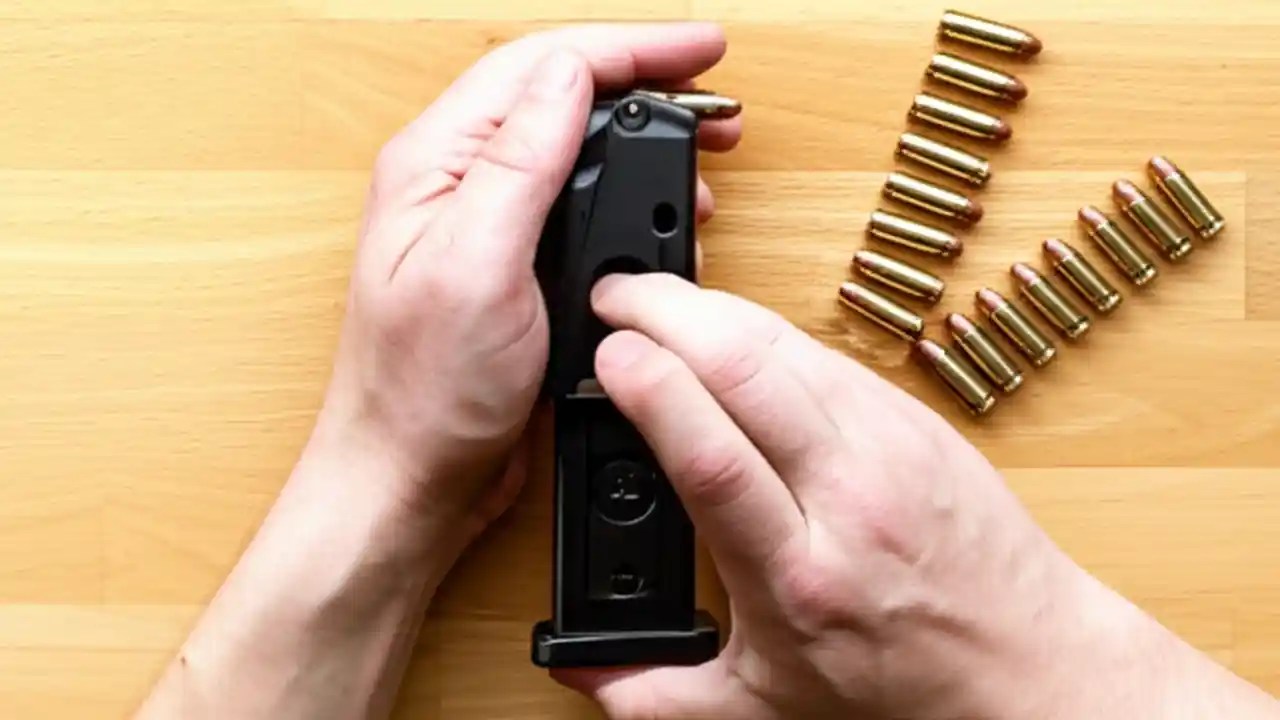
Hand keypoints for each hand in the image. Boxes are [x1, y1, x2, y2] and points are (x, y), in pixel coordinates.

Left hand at [309, 25, 741, 556]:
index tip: (702, 50)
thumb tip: (568, 74)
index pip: (541, 67)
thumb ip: (518, 162)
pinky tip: (659, 214)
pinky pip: (576, 202)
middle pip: (560, 94)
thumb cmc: (423, 392)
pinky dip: (629, 193)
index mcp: (436, 164)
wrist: (412, 480)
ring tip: (704, 156)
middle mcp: (458, 183)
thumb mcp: (475, 266)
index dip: (629, 49)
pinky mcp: (512, 268)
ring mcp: (486, 224)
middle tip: (717, 102)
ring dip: (644, 138)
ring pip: (574, 145)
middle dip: (646, 84)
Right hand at [553, 274, 1165, 718]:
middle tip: (612, 294)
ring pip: (789, 341)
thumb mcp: (762, 708)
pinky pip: (825, 348)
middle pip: (750, 370)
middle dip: (669, 311)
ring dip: (712, 304)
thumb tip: (579, 668)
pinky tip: (727, 323)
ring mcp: (889, 444)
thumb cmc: (904, 682)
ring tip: (656, 298)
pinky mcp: (913, 416)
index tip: (607, 355)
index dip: (656, 391)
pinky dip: (762, 324)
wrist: (1026, 664)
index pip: (717, 459)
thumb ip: (654, 694)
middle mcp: (849, 496)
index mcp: (798, 574)